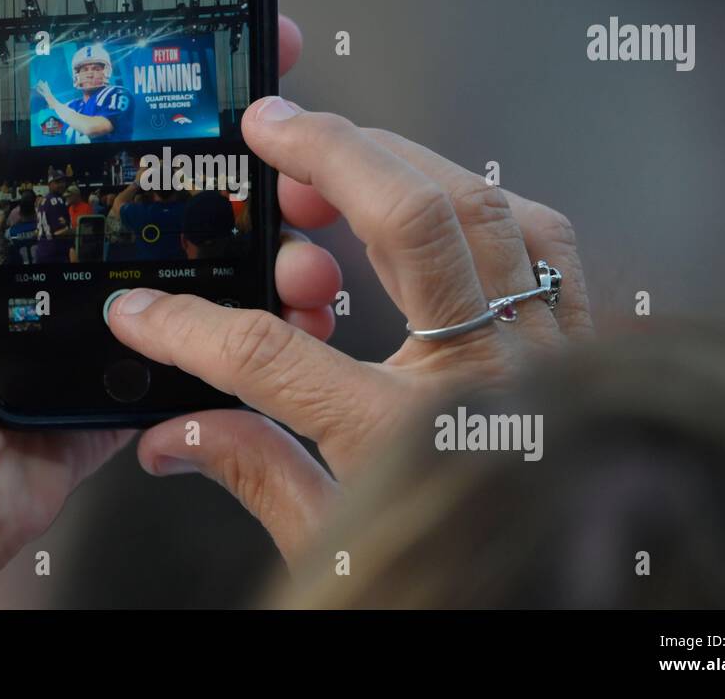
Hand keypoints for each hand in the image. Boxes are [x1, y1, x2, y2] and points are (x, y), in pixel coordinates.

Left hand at [0, 0, 332, 606]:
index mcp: (2, 188)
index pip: (92, 103)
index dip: (157, 66)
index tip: (221, 35)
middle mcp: (58, 234)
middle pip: (164, 171)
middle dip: (238, 150)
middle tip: (291, 135)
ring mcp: (101, 296)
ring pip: (199, 247)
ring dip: (260, 235)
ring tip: (303, 229)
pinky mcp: (132, 355)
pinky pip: (202, 325)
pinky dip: (247, 314)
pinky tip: (285, 299)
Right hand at [105, 97, 592, 564]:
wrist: (568, 596)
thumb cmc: (463, 575)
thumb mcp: (340, 540)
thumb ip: (257, 472)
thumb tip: (173, 433)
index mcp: (412, 440)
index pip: (276, 357)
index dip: (193, 327)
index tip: (145, 310)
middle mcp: (490, 375)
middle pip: (410, 223)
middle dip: (327, 155)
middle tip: (268, 128)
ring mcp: (545, 346)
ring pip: (480, 205)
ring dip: (400, 160)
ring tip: (333, 155)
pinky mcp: (579, 336)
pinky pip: (537, 234)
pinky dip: (474, 201)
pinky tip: (429, 198)